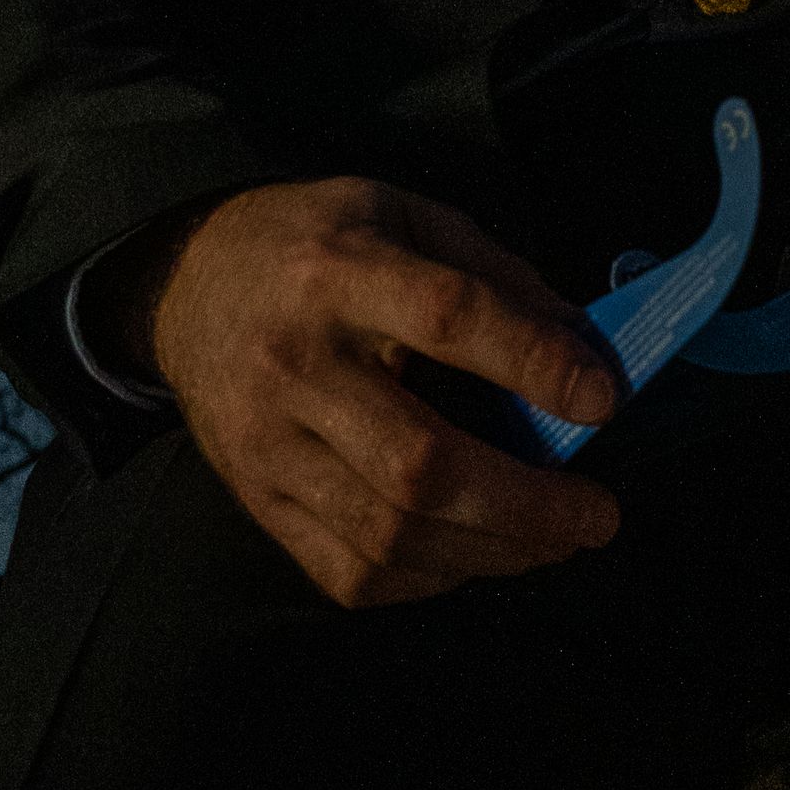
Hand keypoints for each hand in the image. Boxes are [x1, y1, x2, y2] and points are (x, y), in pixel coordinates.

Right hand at [134, 176, 621, 608]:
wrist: (184, 286)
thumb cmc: (313, 240)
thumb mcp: (399, 211)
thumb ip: (492, 271)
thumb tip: (583, 344)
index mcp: (339, 272)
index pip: (446, 318)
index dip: (532, 361)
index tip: (604, 398)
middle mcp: (296, 364)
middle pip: (420, 462)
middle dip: (525, 503)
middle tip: (596, 515)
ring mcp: (268, 446)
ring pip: (389, 533)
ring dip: (490, 552)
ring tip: (552, 540)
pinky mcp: (257, 502)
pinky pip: (349, 573)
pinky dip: (426, 578)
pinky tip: (473, 554)